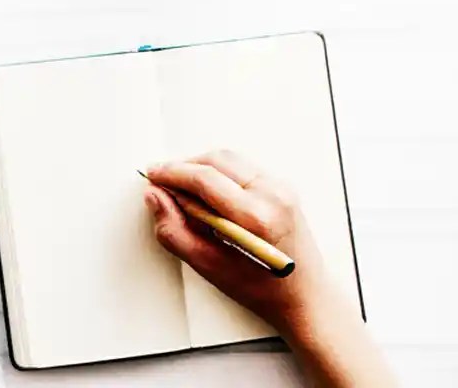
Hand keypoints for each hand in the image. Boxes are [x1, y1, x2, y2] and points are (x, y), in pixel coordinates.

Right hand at [144, 151, 398, 387]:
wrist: (305, 297)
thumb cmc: (263, 289)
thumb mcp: (209, 266)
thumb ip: (174, 230)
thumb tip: (156, 198)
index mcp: (256, 216)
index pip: (204, 177)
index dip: (171, 173)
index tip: (153, 176)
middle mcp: (273, 195)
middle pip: (216, 160)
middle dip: (184, 166)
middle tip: (162, 181)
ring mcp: (282, 188)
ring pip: (229, 159)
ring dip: (201, 167)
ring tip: (182, 188)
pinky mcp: (283, 188)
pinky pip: (242, 167)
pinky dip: (219, 173)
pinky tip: (207, 193)